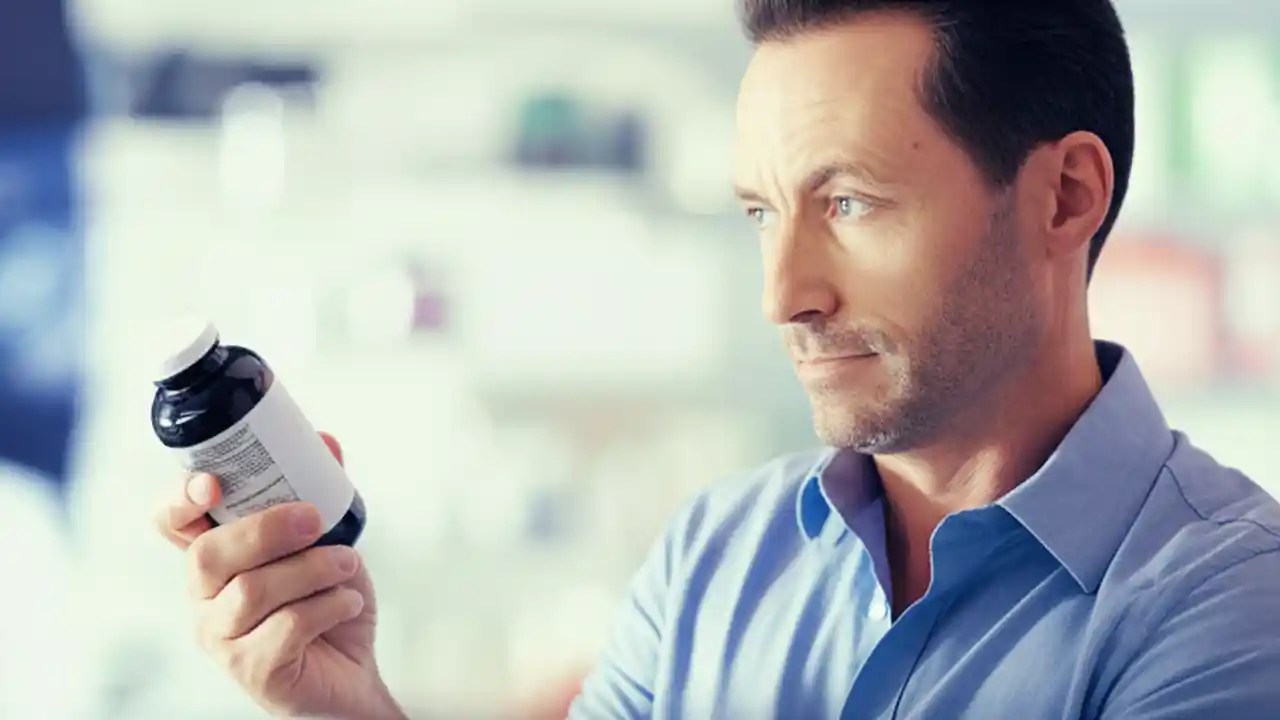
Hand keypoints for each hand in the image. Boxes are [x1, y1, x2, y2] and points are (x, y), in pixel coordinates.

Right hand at [155, 433, 404, 719]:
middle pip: (210, 553)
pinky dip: (329, 605)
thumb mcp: (327, 542)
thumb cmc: (328, 604)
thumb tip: (327, 443)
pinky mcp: (252, 671)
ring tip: (347, 564)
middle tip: (315, 520)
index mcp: (215, 557)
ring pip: (253, 589)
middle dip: (267, 529)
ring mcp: (222, 638)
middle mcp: (205, 597)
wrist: (352, 673)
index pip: (171, 522)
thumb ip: (321, 494)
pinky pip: (287, 627)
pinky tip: (347, 602)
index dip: (178, 499)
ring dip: (314, 567)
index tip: (211, 484)